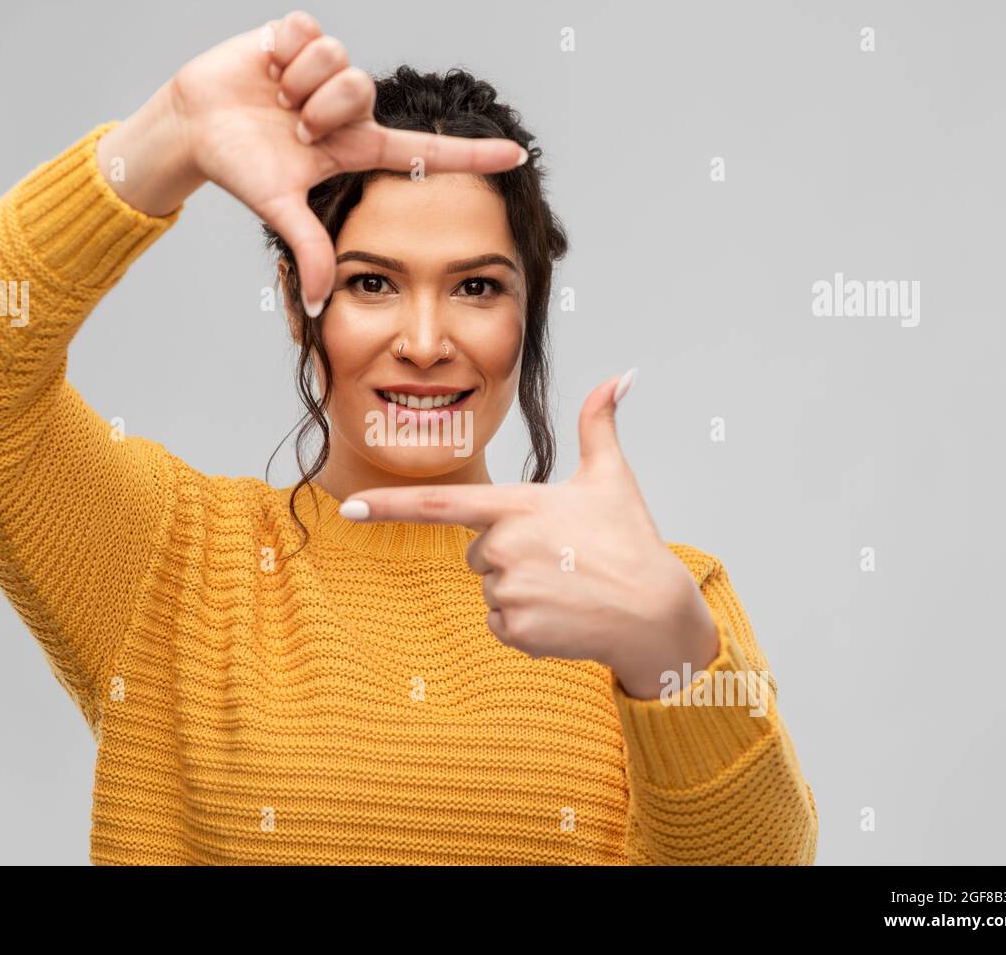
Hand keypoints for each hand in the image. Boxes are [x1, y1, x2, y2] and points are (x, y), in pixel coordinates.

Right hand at [165, 10, 524, 314]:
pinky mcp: (301, 37)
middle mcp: (349, 109)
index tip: (519, 156)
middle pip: (363, 89)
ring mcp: (326, 71)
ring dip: (300, 82)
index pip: (423, 152)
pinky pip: (309, 31)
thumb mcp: (278, 208)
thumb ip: (309, 250)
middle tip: (292, 125)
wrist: (194, 125)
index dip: (472, 156)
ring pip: (339, 59)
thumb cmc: (240, 168)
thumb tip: (317, 306)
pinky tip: (266, 66)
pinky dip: (282, 50)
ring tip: (276, 98)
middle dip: (321, 110)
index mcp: (355, 147)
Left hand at [338, 371, 721, 699]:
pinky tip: (562, 617)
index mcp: (517, 505)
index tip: (349, 508)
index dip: (390, 505)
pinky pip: (499, 624)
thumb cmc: (632, 541)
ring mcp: (507, 590)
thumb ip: (600, 424)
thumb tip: (621, 375)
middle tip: (560, 559)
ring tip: (566, 588)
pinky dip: (526, 625)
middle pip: (475, 553)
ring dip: (520, 592)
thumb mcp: (612, 478)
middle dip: (509, 557)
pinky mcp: (515, 629)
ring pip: (488, 589)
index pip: (439, 503)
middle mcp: (504, 546)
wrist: (655, 614)